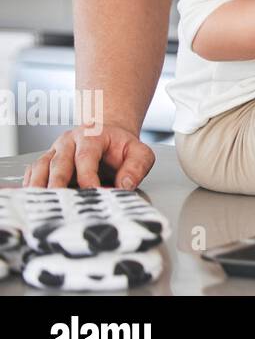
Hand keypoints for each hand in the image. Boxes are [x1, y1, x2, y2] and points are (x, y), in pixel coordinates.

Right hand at [23, 124, 155, 188]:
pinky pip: (33, 172)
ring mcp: (55, 151)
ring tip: (40, 202)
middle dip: (58, 183)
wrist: (108, 135)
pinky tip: (32, 199)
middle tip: (59, 201)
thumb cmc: (120, 147)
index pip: (86, 156)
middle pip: (59, 162)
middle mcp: (69, 142)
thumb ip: (137, 167)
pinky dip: (31, 185)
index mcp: (92, 136)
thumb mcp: (139, 152)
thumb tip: (125, 185)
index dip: (87, 175)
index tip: (92, 191)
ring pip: (41, 166)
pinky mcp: (46, 162)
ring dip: (39, 186)